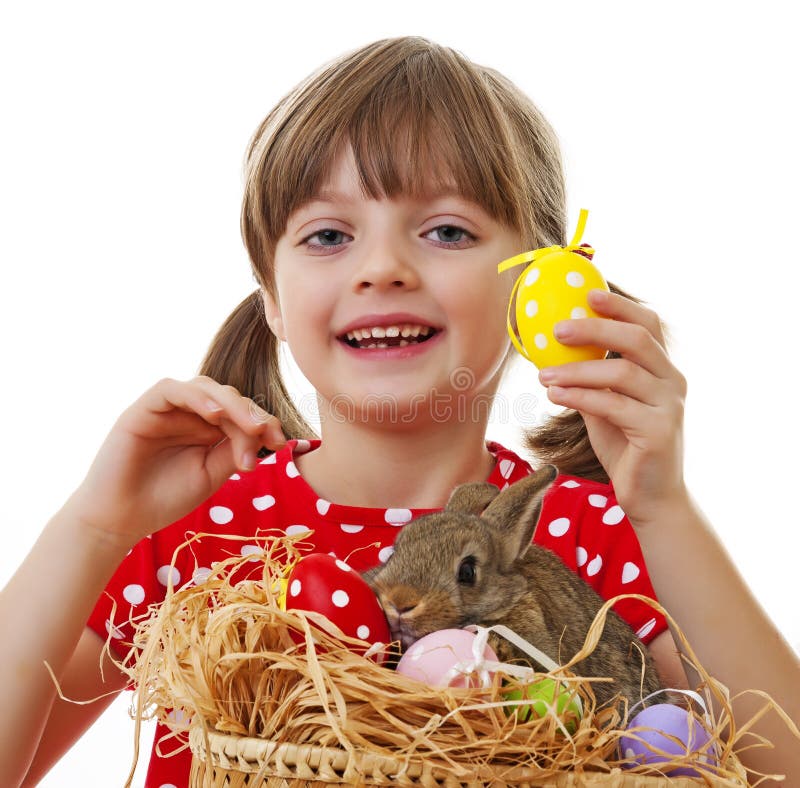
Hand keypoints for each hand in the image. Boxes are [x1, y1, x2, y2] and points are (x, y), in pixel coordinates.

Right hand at [66, 376, 286, 547]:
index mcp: (208, 428)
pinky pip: (172, 389)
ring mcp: (167, 408)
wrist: (122, 520)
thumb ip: (234, 450)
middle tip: (269, 437)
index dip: (264, 422)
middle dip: (253, 416)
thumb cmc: (165, 498)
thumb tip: (266, 434)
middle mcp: (189, 413)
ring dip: (233, 405)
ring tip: (251, 427)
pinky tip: (215, 414)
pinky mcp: (144, 408)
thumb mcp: (211, 474)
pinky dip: (197, 397)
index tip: (281, 443)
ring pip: (206, 387)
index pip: (242, 412)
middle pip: (230, 398)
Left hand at [537, 289, 687, 525]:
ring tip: (543, 375)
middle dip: (595, 328)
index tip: (587, 293)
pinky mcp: (658, 432)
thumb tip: (553, 353)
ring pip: (621, 373)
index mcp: (663, 370)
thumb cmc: (626, 447)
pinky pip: (613, 405)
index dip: (620, 306)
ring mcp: (668, 406)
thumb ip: (592, 380)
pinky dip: (579, 397)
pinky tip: (555, 395)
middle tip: (557, 328)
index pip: (648, 325)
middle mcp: (672, 382)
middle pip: (637, 339)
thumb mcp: (606, 406)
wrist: (651, 497)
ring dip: (576, 370)